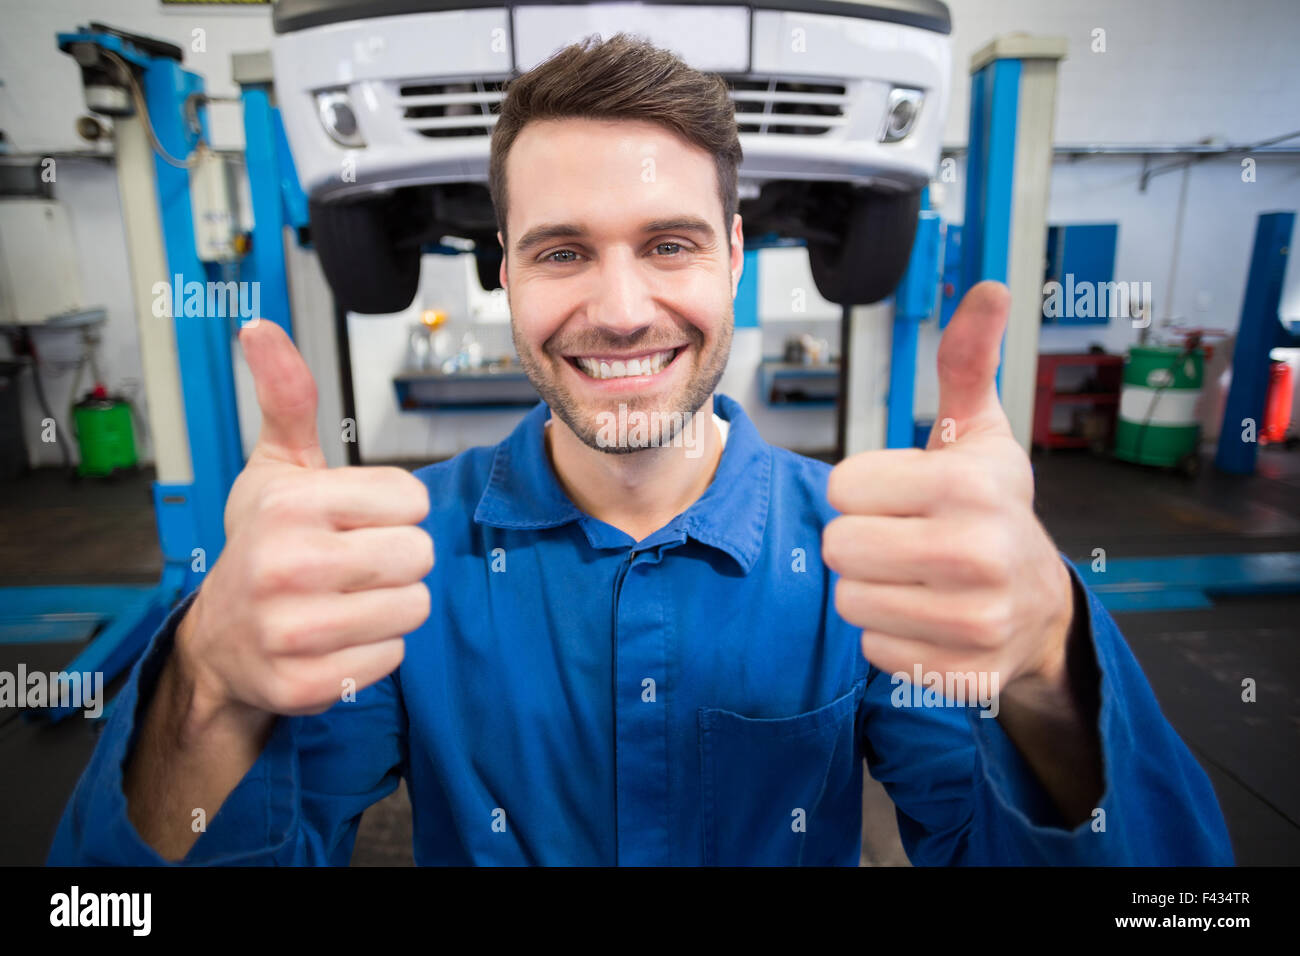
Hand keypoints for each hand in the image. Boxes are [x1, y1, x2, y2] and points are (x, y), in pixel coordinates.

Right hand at [177, 320, 433, 718]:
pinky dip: (374, 651)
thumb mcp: (276, 467)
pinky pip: (392, 658)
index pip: (411, 498)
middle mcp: (285, 565)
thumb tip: (258, 326)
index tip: (356, 521)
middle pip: (420, 555)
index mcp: (291, 503)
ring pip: (414, 608)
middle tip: (356, 566)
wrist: (220, 640)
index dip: (393, 511)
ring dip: (392, 606)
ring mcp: (290, 630)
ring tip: (347, 600)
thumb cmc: (263, 544)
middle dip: (398, 560)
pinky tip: (336, 640)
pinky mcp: (303, 684)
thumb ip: (286, 398)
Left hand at [822, 281, 1073, 701]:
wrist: (1041, 607)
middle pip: (839, 547)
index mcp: (969, 485)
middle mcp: (978, 553)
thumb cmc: (993, 509)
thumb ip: (967, 361)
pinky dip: (891, 636)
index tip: (904, 496)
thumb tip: (985, 286)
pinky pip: (875, 650)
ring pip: (851, 601)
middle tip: (904, 540)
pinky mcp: (964, 673)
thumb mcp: (981, 433)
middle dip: (861, 541)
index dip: (865, 491)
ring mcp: (976, 620)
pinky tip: (928, 618)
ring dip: (872, 589)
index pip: (844, 488)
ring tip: (916, 579)